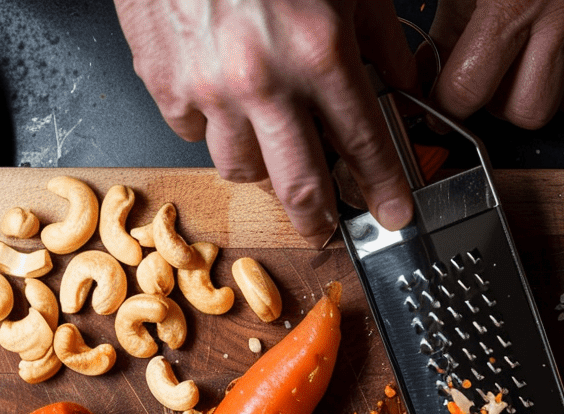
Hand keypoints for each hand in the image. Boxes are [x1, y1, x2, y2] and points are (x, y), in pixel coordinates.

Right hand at [114, 0, 416, 243]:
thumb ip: (379, 38)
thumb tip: (402, 82)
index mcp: (318, 52)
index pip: (364, 145)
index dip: (384, 188)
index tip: (393, 213)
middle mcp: (263, 80)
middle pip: (299, 185)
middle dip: (320, 218)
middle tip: (327, 226)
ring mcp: (207, 86)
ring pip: (240, 167)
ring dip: (262, 169)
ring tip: (273, 156)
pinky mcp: (161, 79)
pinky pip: (191, 131)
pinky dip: (210, 128)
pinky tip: (223, 105)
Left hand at [428, 0, 563, 128]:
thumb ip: (451, 20)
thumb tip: (432, 68)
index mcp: (509, 5)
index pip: (467, 88)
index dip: (443, 106)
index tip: (433, 107)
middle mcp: (555, 22)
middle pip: (522, 111)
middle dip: (494, 107)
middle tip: (479, 84)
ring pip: (560, 108)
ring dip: (532, 101)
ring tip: (515, 75)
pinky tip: (550, 66)